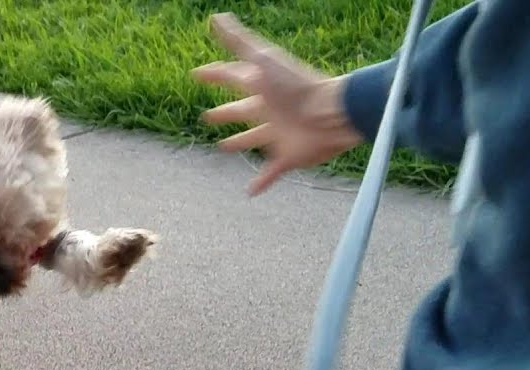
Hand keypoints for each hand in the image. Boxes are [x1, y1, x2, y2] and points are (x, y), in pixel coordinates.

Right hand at [192, 13, 364, 194]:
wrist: (331, 114)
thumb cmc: (296, 86)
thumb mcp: (263, 59)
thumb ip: (238, 40)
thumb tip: (215, 17)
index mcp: (261, 87)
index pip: (233, 78)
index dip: (214, 75)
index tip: (197, 74)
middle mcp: (268, 110)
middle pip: (242, 110)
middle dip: (225, 112)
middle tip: (208, 116)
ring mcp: (278, 134)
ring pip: (254, 139)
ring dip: (240, 143)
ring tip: (223, 147)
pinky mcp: (288, 157)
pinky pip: (272, 171)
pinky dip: (262, 181)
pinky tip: (250, 191)